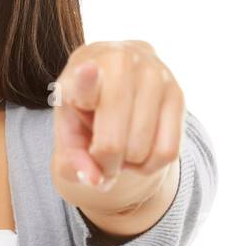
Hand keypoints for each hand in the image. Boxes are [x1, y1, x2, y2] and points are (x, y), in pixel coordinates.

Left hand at [50, 40, 184, 207]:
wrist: (117, 77)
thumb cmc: (84, 110)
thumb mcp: (67, 132)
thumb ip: (71, 161)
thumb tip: (97, 181)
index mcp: (82, 67)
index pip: (85, 80)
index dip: (86, 81)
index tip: (87, 71)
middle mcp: (121, 64)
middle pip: (112, 144)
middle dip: (104, 163)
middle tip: (100, 151)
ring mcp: (154, 76)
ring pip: (141, 152)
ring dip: (127, 164)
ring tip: (120, 143)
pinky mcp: (178, 93)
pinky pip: (167, 152)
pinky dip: (150, 165)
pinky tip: (140, 151)